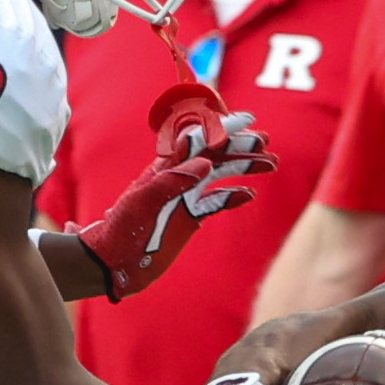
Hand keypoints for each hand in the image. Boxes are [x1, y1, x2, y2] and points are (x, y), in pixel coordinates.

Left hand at [76, 110, 274, 300]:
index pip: (198, 140)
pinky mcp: (189, 218)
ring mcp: (185, 198)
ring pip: (220, 175)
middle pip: (215, 154)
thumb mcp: (143, 202)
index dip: (223, 128)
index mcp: (166, 168)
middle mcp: (178, 179)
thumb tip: (204, 162)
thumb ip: (172, 180)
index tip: (247, 121)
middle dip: (241, 145)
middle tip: (266, 141)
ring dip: (244, 166)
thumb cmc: (121, 230)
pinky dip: (233, 196)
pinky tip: (249, 194)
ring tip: (270, 164)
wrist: (114, 263)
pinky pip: (216, 202)